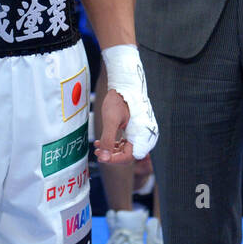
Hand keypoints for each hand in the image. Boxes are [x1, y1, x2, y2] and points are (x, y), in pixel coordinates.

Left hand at [100, 44, 158, 158]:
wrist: (126, 84)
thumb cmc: (120, 99)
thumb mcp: (111, 120)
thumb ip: (108, 139)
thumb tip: (103, 157)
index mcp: (142, 136)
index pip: (128, 156)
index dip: (113, 159)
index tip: (101, 157)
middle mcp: (145, 137)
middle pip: (127, 154)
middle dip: (111, 155)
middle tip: (97, 152)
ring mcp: (141, 133)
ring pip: (126, 148)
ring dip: (111, 149)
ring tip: (98, 146)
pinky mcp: (136, 129)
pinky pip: (126, 141)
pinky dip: (115, 143)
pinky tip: (103, 140)